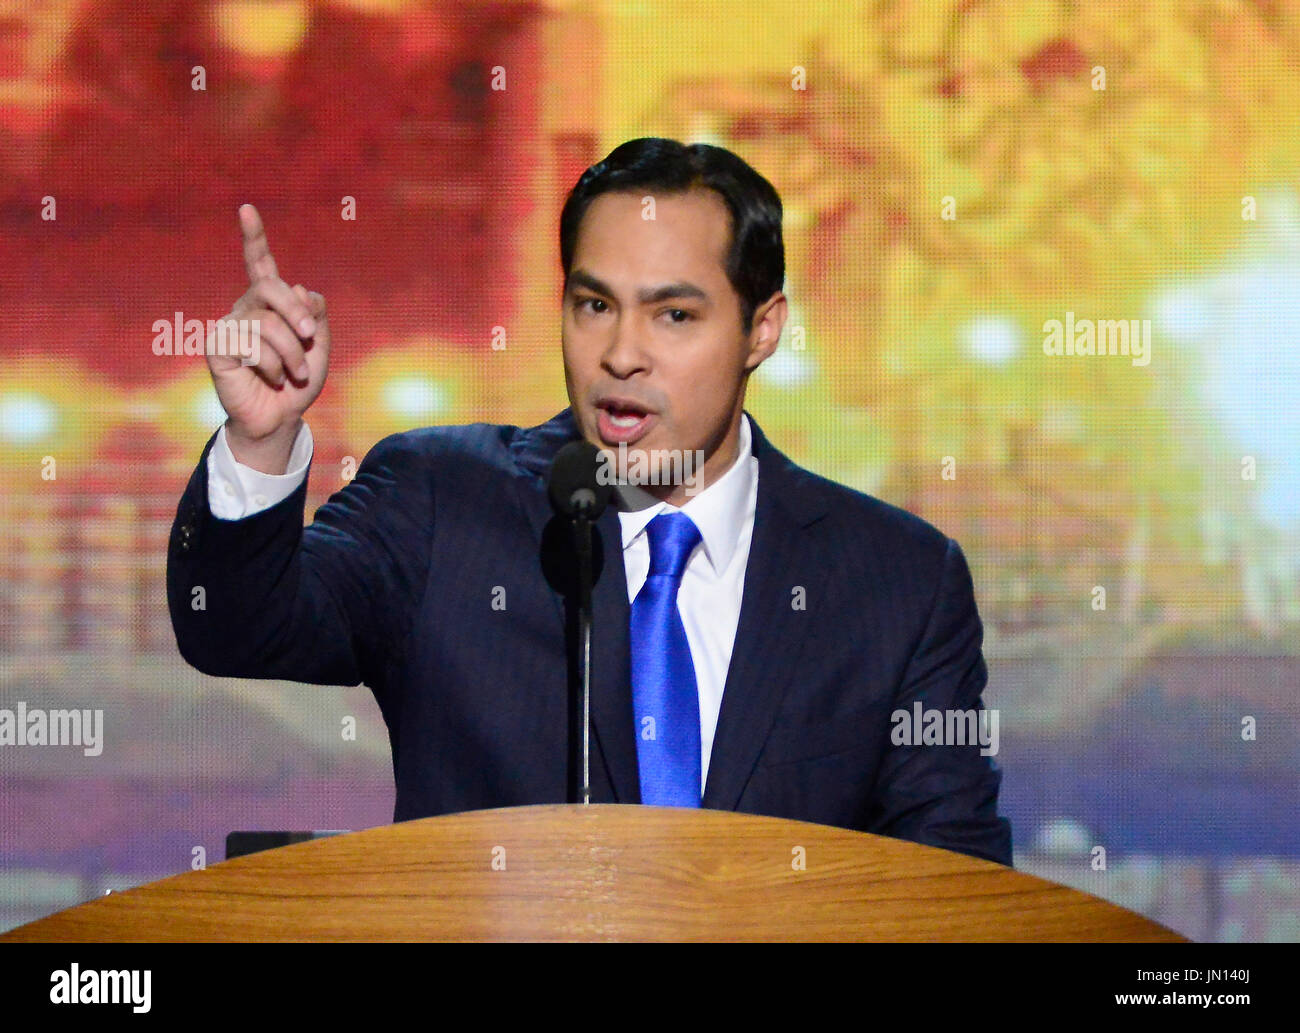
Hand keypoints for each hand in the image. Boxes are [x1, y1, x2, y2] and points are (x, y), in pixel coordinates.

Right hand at [208, 204, 329, 470]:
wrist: (281, 418)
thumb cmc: (299, 382)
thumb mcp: (319, 347)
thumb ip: (316, 316)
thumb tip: (302, 288)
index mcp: (269, 304)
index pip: (260, 264)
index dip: (254, 237)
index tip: (247, 209)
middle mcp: (246, 309)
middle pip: (271, 287)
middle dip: (297, 314)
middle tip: (311, 339)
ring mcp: (229, 327)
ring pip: (268, 324)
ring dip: (293, 355)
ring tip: (294, 375)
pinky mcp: (217, 348)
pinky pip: (253, 347)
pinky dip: (274, 367)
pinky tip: (271, 379)